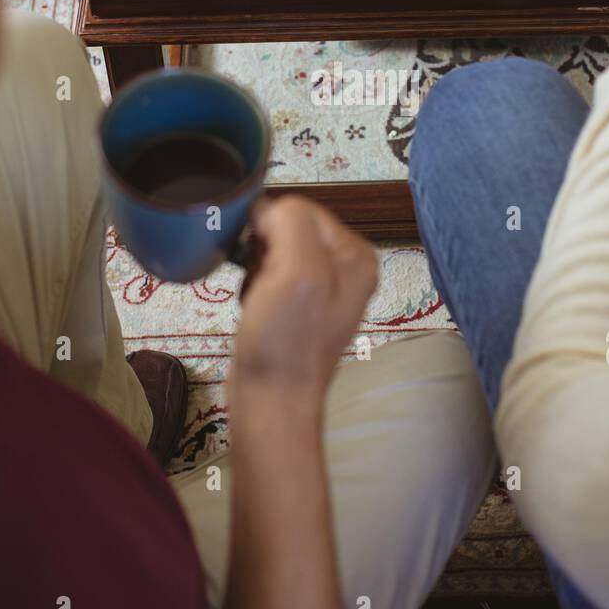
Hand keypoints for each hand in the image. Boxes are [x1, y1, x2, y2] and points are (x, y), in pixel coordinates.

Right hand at [232, 196, 377, 400]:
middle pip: (287, 228)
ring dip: (255, 269)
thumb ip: (291, 221)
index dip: (271, 227)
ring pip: (272, 251)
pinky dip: (252, 286)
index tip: (261, 261)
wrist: (271, 401)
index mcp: (356, 254)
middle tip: (262, 285)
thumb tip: (266, 208)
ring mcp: (322, 289)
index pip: (302, 208)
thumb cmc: (287, 340)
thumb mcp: (297, 269)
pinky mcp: (298, 307)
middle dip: (263, 251)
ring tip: (258, 299)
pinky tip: (254, 307)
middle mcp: (346, 268)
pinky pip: (267, 275)